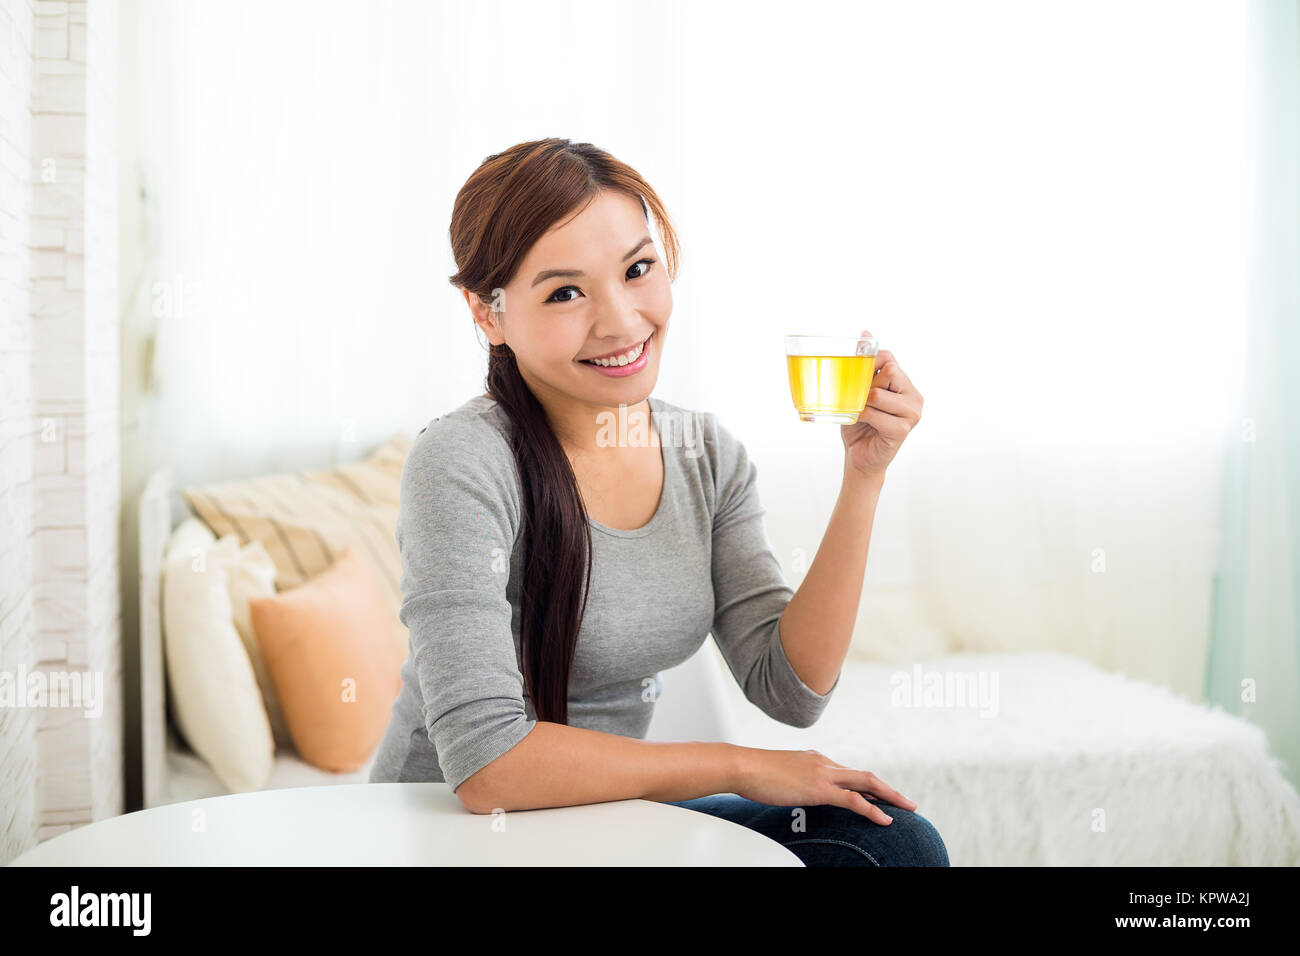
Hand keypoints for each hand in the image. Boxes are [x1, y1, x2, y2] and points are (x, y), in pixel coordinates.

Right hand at [732, 746, 917, 823]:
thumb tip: (796, 790)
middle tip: (907, 802)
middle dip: (888, 790)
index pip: (848, 773)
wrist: (743, 766)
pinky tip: (885, 820)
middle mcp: (823, 763)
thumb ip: (794, 780)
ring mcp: (822, 773)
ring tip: (907, 808)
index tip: (882, 796)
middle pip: (865, 775)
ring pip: (866, 783)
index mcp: (815, 760)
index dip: (868, 786)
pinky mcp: (818, 788)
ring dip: (890, 796)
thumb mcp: (780, 774)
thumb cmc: (754, 773)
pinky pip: (853, 800)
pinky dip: (872, 810)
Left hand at [841, 328, 922, 478]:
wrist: (860, 458)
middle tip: (861, 401)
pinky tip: (863, 424)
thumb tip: (866, 332)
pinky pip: (874, 413)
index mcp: (906, 385)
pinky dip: (862, 417)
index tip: (858, 375)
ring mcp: (912, 413)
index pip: (890, 359)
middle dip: (866, 384)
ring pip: (878, 393)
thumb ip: (866, 366)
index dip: (870, 362)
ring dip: (862, 403)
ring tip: (862, 414)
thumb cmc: (860, 424)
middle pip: (888, 371)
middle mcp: (914, 397)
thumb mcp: (861, 391)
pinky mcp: (903, 429)